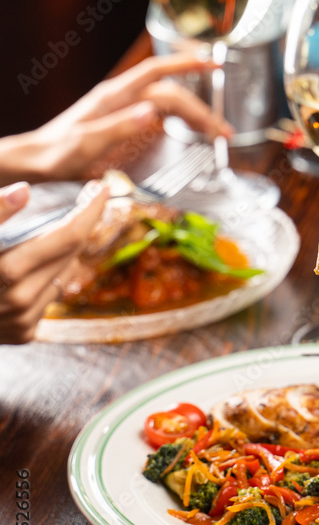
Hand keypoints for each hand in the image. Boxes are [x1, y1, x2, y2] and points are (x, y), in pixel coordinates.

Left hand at [0, 53, 229, 183]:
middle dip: (201, 109)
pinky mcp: (123, 121)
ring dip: (195, 114)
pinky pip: (159, 113)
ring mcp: (123, 108)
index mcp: (115, 96)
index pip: (159, 72)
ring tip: (217, 133)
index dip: (188, 64)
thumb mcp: (85, 144)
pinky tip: (191, 131)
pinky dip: (181, 120)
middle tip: (224, 133)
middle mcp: (121, 97)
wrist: (35, 161)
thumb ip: (118, 127)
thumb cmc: (55, 155)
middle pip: (171, 93)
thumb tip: (152, 111)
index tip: (215, 66)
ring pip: (168, 102)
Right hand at [0, 180, 108, 342]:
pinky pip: (48, 299)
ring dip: (64, 253)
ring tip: (55, 234)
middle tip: (89, 201)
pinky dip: (46, 280)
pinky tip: (32, 269)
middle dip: (83, 224)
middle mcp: (21, 300)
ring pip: (63, 276)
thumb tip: (24, 191)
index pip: (69, 235)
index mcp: (6, 271)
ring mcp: (23, 321)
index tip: (103, 189)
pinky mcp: (23, 335)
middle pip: (72, 253)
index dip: (91, 210)